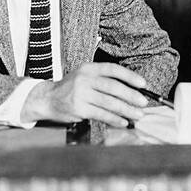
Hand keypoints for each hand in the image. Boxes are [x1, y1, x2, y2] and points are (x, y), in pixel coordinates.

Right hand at [21, 63, 150, 127]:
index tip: (143, 84)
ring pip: (109, 102)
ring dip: (126, 110)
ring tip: (137, 115)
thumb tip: (131, 91)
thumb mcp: (84, 77)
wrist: (47, 99)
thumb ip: (103, 81)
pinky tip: (123, 122)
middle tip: (143, 103)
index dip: (129, 76)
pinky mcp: (79, 108)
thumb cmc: (71, 89)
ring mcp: (81, 94)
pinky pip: (101, 114)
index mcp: (89, 68)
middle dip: (131, 95)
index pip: (113, 69)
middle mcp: (84, 79)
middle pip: (113, 87)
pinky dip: (114, 119)